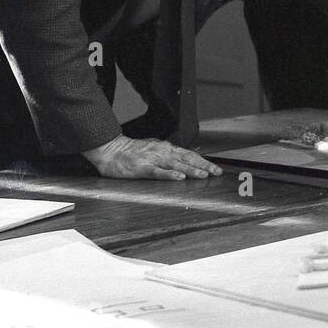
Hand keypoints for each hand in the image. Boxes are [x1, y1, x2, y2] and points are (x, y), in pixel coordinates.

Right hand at [83, 134, 221, 180]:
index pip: (190, 155)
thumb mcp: (154, 151)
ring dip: (191, 170)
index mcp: (166, 149)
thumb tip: (184, 163)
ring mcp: (153, 159)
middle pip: (187, 159)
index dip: (204, 161)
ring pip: (176, 165)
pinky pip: (158, 172)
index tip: (216, 169)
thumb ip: (168, 156)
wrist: (111, 150)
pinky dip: (170, 175)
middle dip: (203, 166)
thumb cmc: (131, 152)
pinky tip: (180, 178)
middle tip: (216, 173)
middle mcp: (163, 152)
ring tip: (204, 175)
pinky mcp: (142, 168)